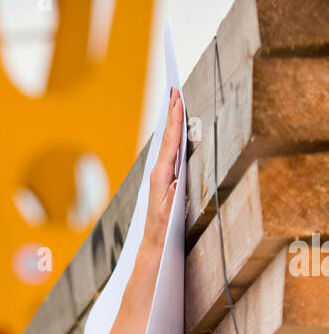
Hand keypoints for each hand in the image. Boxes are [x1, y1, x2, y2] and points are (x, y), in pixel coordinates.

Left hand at [141, 87, 182, 258]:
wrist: (155, 244)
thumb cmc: (164, 230)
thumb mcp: (168, 214)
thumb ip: (171, 197)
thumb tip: (177, 180)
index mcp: (161, 176)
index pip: (170, 143)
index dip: (175, 121)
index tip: (177, 100)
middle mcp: (159, 172)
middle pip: (167, 136)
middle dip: (171, 113)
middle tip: (174, 89)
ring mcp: (161, 175)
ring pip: (167, 142)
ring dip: (171, 121)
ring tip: (175, 101)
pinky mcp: (163, 179)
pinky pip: (169, 152)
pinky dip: (173, 136)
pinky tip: (175, 130)